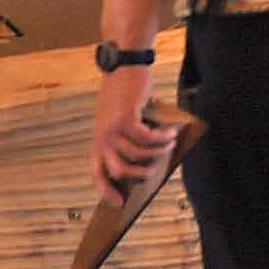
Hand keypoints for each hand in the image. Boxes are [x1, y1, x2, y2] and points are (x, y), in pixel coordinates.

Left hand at [90, 66, 181, 204]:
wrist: (124, 64)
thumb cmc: (124, 92)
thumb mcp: (119, 117)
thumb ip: (127, 137)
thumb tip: (149, 158)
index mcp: (99, 139)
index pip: (97, 171)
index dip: (106, 190)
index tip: (118, 204)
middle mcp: (102, 136)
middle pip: (119, 170)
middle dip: (140, 174)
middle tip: (155, 170)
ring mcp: (112, 128)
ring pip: (139, 154)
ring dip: (158, 152)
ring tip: (170, 144)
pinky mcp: (126, 117)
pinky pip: (148, 138)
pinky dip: (162, 138)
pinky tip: (171, 132)